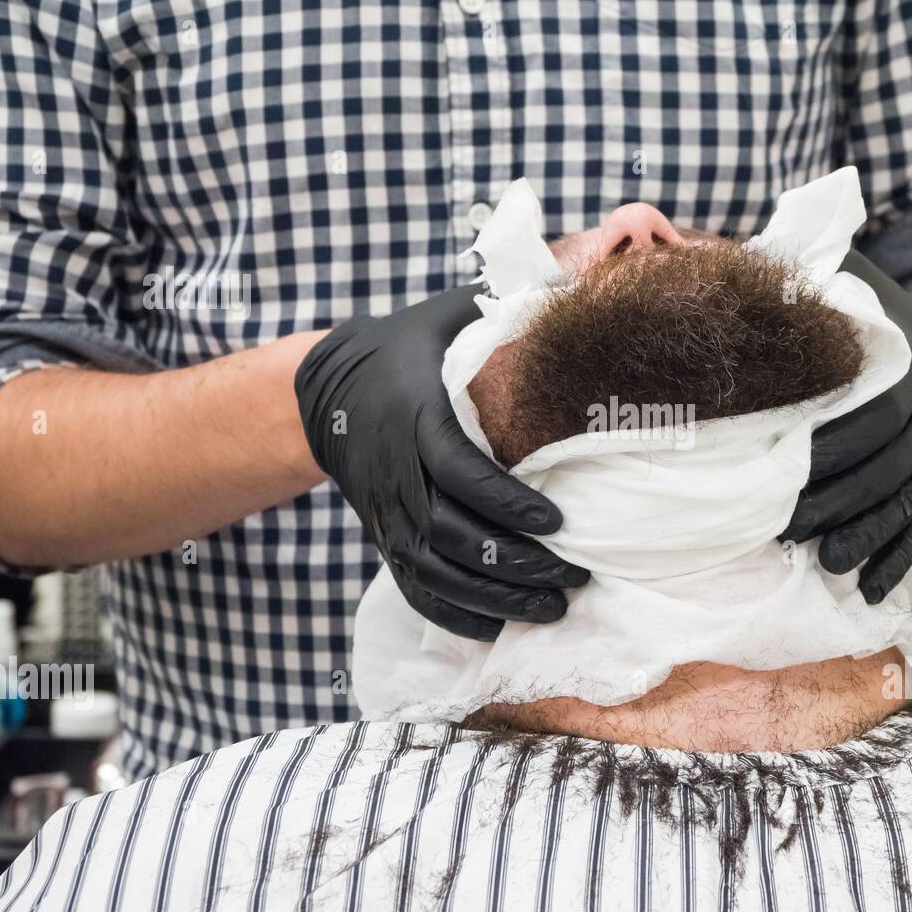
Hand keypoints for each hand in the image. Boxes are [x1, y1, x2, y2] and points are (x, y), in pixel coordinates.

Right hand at [294, 286, 588, 639]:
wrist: (328, 388)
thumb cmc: (410, 347)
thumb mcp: (451, 316)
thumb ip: (507, 305)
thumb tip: (582, 282)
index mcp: (417, 418)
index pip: (460, 470)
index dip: (508, 502)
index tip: (559, 522)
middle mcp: (396, 472)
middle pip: (452, 534)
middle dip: (515, 565)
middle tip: (575, 579)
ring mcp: (385, 511)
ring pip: (435, 571)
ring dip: (494, 599)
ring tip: (553, 607)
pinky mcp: (383, 535)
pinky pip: (411, 586)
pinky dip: (451, 615)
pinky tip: (495, 629)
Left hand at [782, 251, 911, 603]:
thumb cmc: (879, 316)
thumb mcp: (850, 280)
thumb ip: (798, 274)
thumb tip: (711, 258)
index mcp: (899, 368)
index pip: (862, 413)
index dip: (824, 444)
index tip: (779, 466)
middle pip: (881, 466)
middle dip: (834, 500)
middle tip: (785, 528)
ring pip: (902, 503)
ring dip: (865, 536)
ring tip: (824, 563)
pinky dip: (896, 561)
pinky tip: (866, 591)